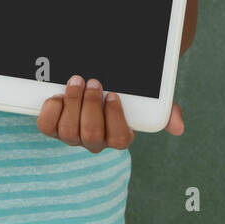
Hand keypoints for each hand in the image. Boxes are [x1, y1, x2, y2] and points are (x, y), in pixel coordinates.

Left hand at [37, 75, 184, 150]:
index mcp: (118, 136)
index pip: (119, 140)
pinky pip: (47, 127)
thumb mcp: (144, 99)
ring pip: (69, 131)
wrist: (93, 84)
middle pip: (92, 134)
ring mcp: (72, 136)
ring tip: (76, 82)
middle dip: (91, 105)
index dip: (114, 117)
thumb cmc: (122, 95)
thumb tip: (178, 126)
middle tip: (93, 82)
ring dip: (73, 103)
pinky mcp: (53, 128)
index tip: (113, 95)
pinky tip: (58, 96)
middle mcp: (95, 141)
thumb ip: (165, 109)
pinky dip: (51, 109)